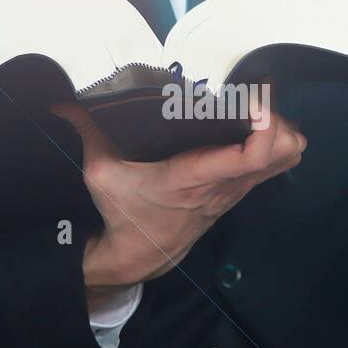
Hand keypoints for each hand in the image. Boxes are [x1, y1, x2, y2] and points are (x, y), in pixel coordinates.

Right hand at [51, 89, 305, 311]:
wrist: (140, 255)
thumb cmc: (124, 214)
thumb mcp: (99, 174)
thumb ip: (86, 132)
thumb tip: (60, 103)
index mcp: (196, 176)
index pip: (251, 156)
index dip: (266, 122)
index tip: (256, 93)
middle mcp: (226, 183)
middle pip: (283, 151)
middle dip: (277, 117)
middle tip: (252, 95)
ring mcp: (237, 189)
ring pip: (287, 157)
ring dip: (281, 128)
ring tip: (255, 107)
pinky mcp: (240, 190)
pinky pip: (277, 163)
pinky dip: (277, 140)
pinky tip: (255, 123)